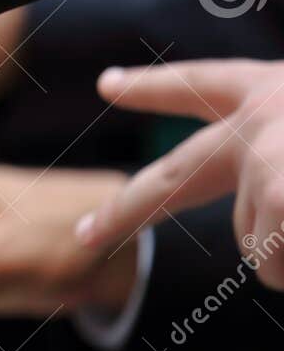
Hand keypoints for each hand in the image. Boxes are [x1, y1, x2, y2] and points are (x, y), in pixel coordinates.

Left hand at [77, 59, 283, 287]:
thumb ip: (277, 148)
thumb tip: (267, 202)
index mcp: (272, 88)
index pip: (199, 84)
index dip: (155, 87)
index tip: (106, 83)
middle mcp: (257, 117)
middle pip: (170, 179)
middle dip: (125, 211)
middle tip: (86, 235)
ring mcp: (265, 159)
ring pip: (252, 242)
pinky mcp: (279, 198)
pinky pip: (274, 267)